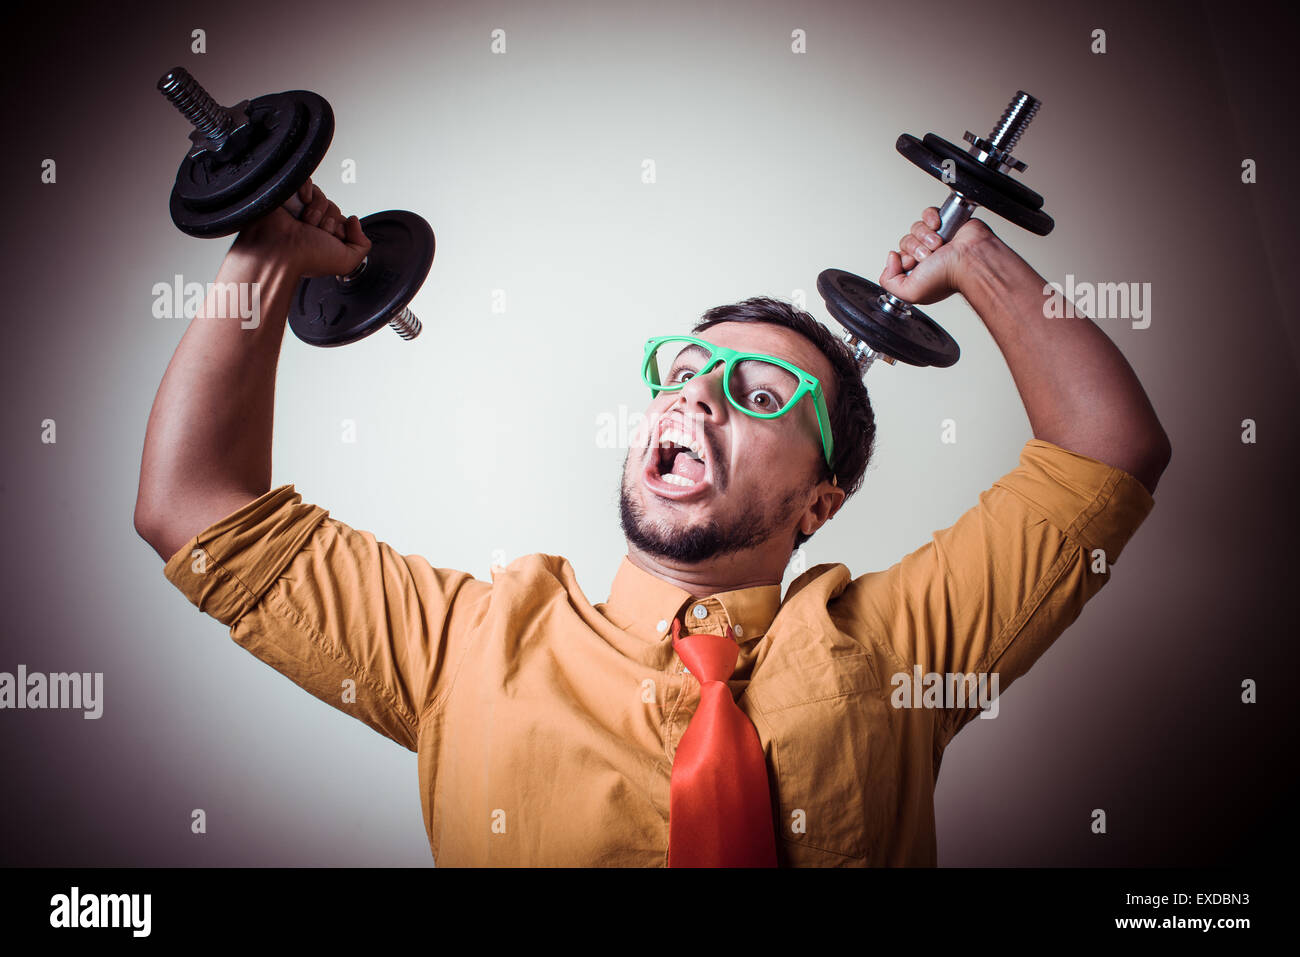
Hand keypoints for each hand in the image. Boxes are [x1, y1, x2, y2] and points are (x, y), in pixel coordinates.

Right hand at [230, 178, 371, 278]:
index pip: (343, 221)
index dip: (340, 230)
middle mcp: (310, 223)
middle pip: (334, 208)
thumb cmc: (307, 258)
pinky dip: (308, 189)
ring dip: (317, 210)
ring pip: (322, 196)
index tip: (329, 239)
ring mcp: (297, 208)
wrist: (278, 250)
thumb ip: (362, 245)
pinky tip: (302, 201)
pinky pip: (306, 180)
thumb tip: (355, 220)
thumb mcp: (346, 261)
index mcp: (322, 237)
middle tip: (313, 233)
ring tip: (303, 223)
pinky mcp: (286, 193)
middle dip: (328, 222)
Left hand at [878, 207, 995, 305]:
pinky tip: (938, 227)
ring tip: (938, 245)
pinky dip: (930, 218)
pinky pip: (927, 214)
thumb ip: (889, 282)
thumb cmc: (947, 278)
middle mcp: (927, 257)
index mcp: (918, 273)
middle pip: (905, 242)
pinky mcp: (944, 223)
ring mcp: (935, 239)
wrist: (970, 260)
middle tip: (928, 256)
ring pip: (915, 228)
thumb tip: (890, 259)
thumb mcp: (909, 292)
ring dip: (925, 235)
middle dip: (915, 248)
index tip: (913, 264)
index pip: (896, 259)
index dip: (902, 259)